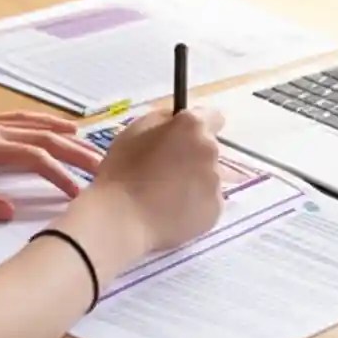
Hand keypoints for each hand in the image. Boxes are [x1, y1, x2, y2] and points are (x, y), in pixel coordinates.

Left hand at [0, 111, 101, 220]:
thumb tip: (9, 211)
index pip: (33, 157)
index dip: (59, 174)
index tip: (77, 194)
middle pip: (45, 138)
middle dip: (77, 154)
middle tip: (104, 170)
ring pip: (39, 126)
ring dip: (69, 138)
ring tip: (94, 151)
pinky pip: (24, 118)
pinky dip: (49, 121)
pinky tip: (63, 128)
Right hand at [81, 107, 225, 252]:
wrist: (121, 220)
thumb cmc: (121, 172)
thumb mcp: (134, 131)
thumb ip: (162, 120)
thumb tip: (176, 121)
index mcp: (192, 127)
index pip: (213, 117)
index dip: (198, 126)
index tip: (183, 138)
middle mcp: (210, 150)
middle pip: (208, 149)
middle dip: (192, 156)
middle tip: (165, 172)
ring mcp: (216, 182)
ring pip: (209, 178)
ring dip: (194, 182)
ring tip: (165, 197)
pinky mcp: (215, 210)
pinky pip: (208, 203)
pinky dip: (195, 207)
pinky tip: (172, 213)